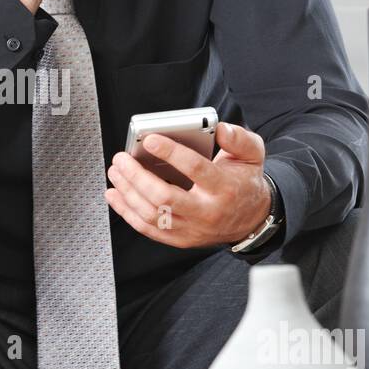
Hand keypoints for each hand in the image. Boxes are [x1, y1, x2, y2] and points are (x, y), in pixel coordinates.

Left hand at [104, 121, 271, 247]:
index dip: (171, 153)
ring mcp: (193, 229)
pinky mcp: (181, 239)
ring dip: (128, 193)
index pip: (195, 169)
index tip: (149, 140)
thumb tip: (219, 128)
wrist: (252, 218)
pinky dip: (127, 213)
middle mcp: (207, 212)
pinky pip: (148, 229)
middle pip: (164, 197)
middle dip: (136, 176)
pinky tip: (115, 196)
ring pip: (152, 215)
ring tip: (116, 172)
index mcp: (225, 188)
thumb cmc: (245, 182)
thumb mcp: (252, 154)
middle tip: (121, 158)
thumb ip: (238, 138)